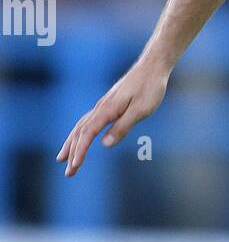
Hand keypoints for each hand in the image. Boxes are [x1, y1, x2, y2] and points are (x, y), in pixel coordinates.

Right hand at [56, 59, 170, 176]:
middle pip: (80, 132)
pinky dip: (80, 133)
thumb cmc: (150, 88)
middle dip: (72, 152)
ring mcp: (103, 105)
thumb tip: (105, 143)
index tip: (75, 166)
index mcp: (108, 109)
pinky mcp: (108, 104)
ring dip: (72, 143)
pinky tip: (80, 139)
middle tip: (68, 173)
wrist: (152, 67)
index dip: (80, 150)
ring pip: (81, 126)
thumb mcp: (141, 110)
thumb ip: (123, 126)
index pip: (88, 133)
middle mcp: (101, 107)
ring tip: (63, 158)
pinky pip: (88, 121)